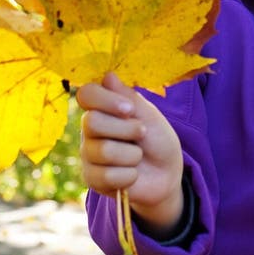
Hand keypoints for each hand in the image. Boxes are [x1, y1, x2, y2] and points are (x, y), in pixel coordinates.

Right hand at [77, 72, 184, 239]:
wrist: (167, 173)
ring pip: (103, 150)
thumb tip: (107, 76)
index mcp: (102, 108)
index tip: (129, 109)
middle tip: (142, 133)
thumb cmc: (157, 139)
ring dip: (132, 154)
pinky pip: (106, 176)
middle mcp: (89, 129)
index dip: (106, 100)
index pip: (86, 94)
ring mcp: (88, 154)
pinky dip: (129, 176)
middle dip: (126, 129)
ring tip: (138, 156)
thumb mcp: (149, 115)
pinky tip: (133, 174)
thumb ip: (128, 97)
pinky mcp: (91, 179)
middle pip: (92, 122)